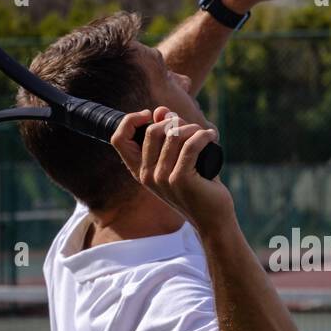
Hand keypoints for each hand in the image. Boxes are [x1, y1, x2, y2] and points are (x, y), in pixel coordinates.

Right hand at [110, 107, 232, 231]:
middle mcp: (146, 175)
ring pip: (174, 135)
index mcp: (140, 170)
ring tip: (205, 135)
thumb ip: (168, 136)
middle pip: (152, 131)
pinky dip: (204, 136)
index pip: (118, 139)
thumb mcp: (178, 160)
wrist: (212, 219)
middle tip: (192, 130)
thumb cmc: (198, 187)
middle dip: (175, 122)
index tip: (151, 115)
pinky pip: (191, 145)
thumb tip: (161, 111)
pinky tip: (212, 136)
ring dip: (193, 129)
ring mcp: (161, 178)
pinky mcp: (180, 179)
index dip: (131, 121)